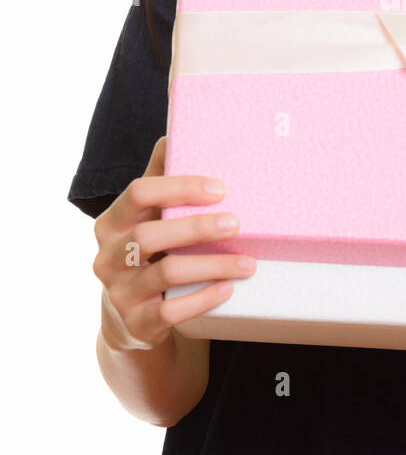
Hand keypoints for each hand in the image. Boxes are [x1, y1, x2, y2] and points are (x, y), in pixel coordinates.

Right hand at [92, 135, 256, 351]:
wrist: (130, 318)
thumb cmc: (146, 253)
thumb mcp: (146, 218)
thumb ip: (158, 178)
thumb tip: (173, 131)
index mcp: (111, 223)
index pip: (138, 193)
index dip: (179, 187)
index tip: (220, 188)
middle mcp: (108, 257)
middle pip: (149, 236)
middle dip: (197, 227)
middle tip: (236, 223)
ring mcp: (120, 293)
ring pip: (165, 273)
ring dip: (212, 265)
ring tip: (248, 262)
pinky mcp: (137, 323)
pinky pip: (172, 312)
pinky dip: (203, 298)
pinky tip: (229, 289)